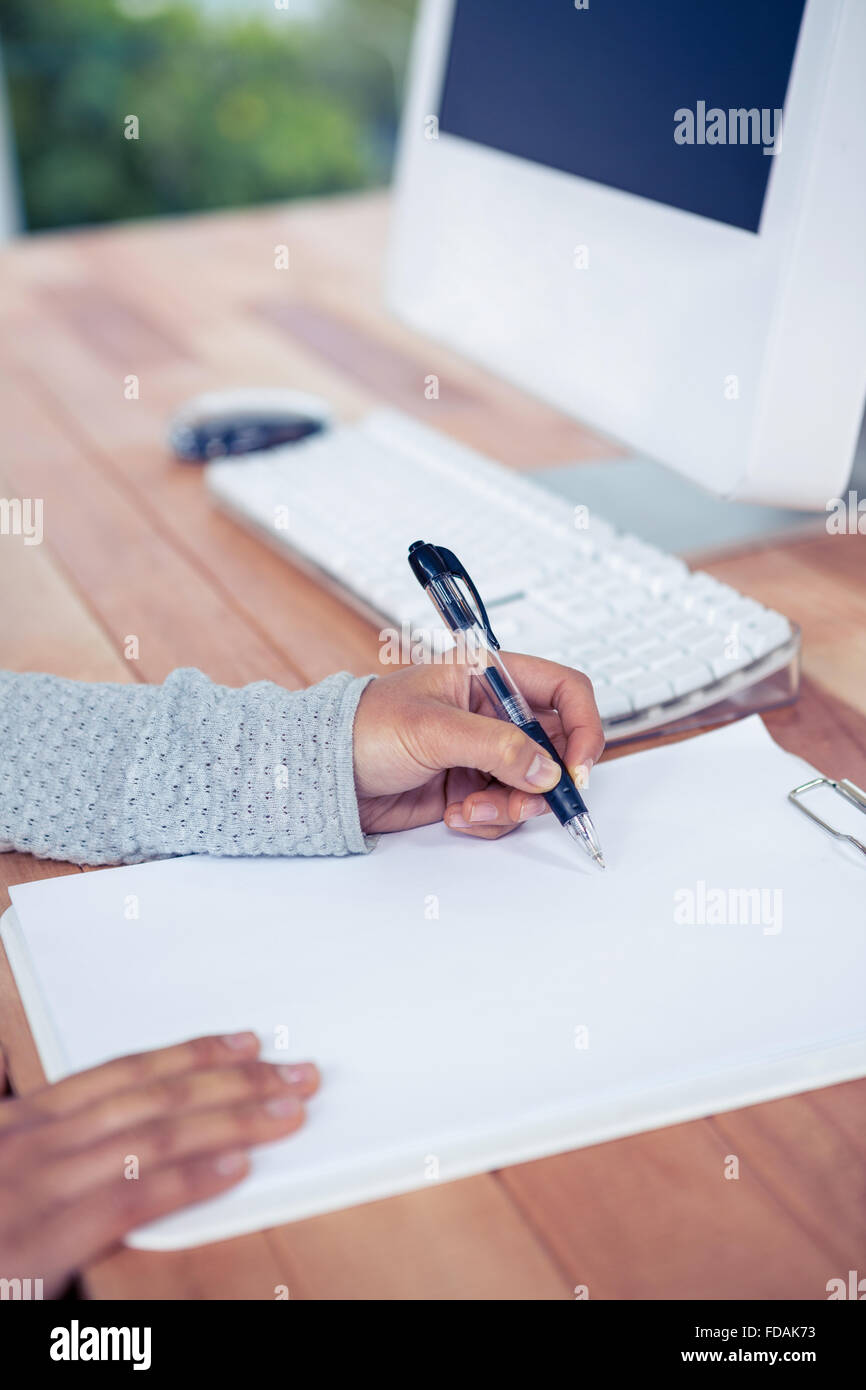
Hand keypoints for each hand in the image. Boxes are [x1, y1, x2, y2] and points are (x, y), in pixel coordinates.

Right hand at [0, 1031, 317, 1296]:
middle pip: (151, 1095)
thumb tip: (114, 1124)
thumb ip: (54, 1144)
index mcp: (21, 1122)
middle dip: (232, 1078)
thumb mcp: (5, 1169)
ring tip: (287, 1108)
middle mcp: (31, 1142)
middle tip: (296, 1070)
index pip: (122, 1072)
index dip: (191, 1053)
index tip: (246, 1040)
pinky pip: (129, 1200)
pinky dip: (189, 1180)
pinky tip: (237, 1167)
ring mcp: (34, 1187)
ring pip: (152, 1136)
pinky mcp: (39, 1242)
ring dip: (231, 1118)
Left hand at [353, 653, 603, 837]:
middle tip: (526, 801)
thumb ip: (497, 748)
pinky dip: (489, 818)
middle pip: (557, 746)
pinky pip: (506, 809)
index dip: (583, 725)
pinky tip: (455, 813)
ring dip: (512, 805)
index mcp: (488, 675)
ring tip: (471, 809)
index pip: (563, 688)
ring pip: (534, 785)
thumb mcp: (434, 730)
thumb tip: (548, 770)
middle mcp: (494, 713)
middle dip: (545, 780)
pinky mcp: (472, 788)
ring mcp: (484, 753)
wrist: (323, 775)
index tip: (578, 768)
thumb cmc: (363, 729)